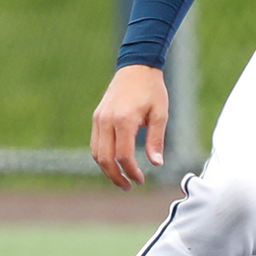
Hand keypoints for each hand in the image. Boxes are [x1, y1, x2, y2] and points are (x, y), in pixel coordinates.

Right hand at [90, 64, 168, 189]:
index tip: (141, 180)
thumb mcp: (160, 114)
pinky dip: (103, 157)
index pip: (123, 155)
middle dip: (116, 177)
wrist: (136, 67)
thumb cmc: (152, 90)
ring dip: (107, 169)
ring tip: (122, 179)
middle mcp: (106, 121)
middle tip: (129, 187)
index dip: (131, 171)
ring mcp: (99, 119)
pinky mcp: (97, 117)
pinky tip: (115, 163)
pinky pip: (95, 143)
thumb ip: (156, 140)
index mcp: (124, 120)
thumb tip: (156, 164)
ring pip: (96, 153)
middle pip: (105, 159)